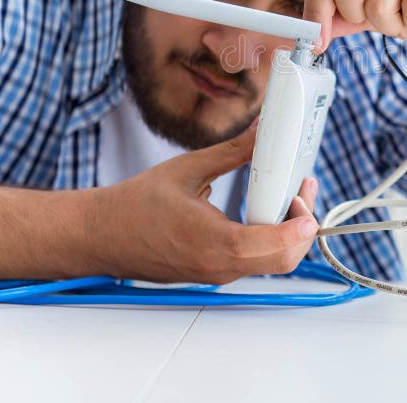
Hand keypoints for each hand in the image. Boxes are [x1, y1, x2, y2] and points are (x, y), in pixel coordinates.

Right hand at [93, 125, 319, 283]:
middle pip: (283, 261)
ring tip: (289, 195)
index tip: (306, 194)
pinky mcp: (212, 272)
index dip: (301, 224)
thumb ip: (233, 152)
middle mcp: (219, 267)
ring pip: (270, 263)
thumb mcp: (189, 168)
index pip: (275, 246)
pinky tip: (267, 209)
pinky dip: (270, 238)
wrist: (100, 234)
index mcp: (214, 244)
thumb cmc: (135, 205)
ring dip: (289, 232)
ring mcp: (216, 274)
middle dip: (303, 228)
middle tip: (303, 191)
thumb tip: (262, 131)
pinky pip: (253, 261)